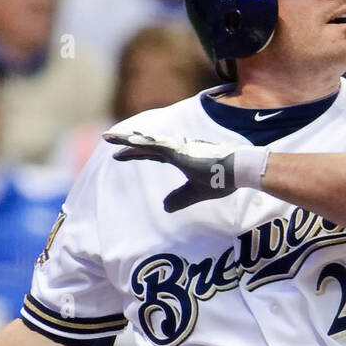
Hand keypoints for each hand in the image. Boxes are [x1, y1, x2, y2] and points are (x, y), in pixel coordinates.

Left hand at [104, 129, 265, 212]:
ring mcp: (177, 148)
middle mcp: (176, 148)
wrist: (239, 170)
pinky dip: (142, 143)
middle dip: (125, 141)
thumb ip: (180, 198)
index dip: (135, 153)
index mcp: (179, 156)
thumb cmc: (222, 178)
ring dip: (127, 139)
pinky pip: (156, 145)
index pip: (151, 153)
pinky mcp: (181, 151)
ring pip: (146, 141)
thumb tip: (164, 207)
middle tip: (105, 138)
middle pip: (144, 144)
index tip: (118, 156)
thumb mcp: (196, 192)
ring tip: (108, 137)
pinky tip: (129, 141)